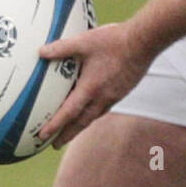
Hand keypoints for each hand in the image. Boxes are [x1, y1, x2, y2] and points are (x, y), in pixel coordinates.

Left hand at [37, 22, 152, 147]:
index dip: (55, 125)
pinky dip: (92, 115)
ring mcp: (114, 96)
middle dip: (67, 135)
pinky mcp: (121, 91)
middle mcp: (102, 97)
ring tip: (70, 132)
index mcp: (91, 88)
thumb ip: (62, 47)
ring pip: (93, 117)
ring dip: (80, 127)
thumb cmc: (114, 41)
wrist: (144, 42)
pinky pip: (104, 108)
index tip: (42, 136)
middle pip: (81, 122)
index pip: (69, 112)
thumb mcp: (84, 41)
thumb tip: (41, 52)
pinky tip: (91, 111)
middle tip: (55, 145)